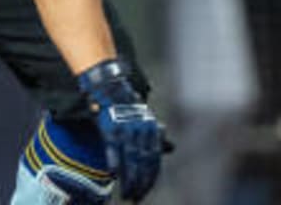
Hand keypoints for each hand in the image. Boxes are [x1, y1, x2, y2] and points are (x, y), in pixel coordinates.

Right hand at [78, 59, 162, 201]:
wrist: (109, 86)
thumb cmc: (126, 103)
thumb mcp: (146, 116)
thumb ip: (156, 134)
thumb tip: (171, 148)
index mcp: (151, 128)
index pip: (153, 159)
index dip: (150, 178)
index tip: (145, 191)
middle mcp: (140, 130)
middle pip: (142, 163)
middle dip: (140, 184)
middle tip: (136, 199)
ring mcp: (125, 129)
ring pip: (129, 160)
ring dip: (128, 180)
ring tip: (127, 194)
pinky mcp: (109, 128)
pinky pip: (113, 151)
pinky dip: (115, 164)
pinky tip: (115, 177)